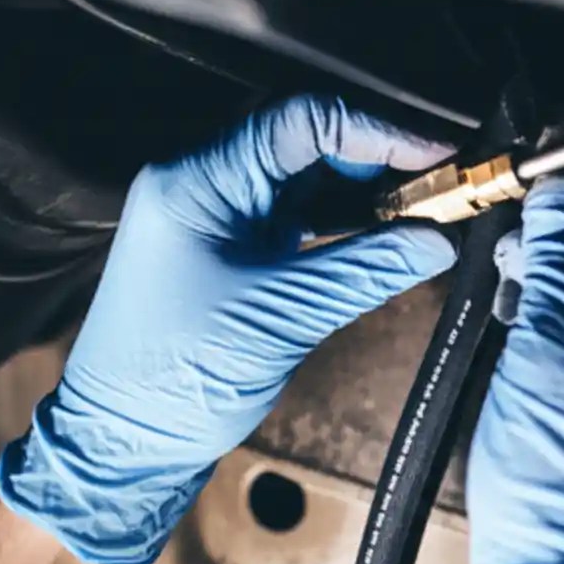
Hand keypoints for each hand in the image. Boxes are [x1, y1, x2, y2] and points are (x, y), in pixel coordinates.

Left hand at [0, 95, 457, 563]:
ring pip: (306, 176)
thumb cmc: (174, 382)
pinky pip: (298, 213)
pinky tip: (387, 232)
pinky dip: (346, 219)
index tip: (434, 152)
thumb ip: (368, 269)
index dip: (376, 129)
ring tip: (423, 207)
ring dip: (366, 188)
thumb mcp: (283, 318)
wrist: (124, 443)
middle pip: (304, 140)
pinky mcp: (233, 246)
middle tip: (438, 180)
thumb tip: (438, 240)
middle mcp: (201, 185)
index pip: (298, 121)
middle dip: (377, 155)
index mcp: (195, 184)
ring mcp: (217, 216)